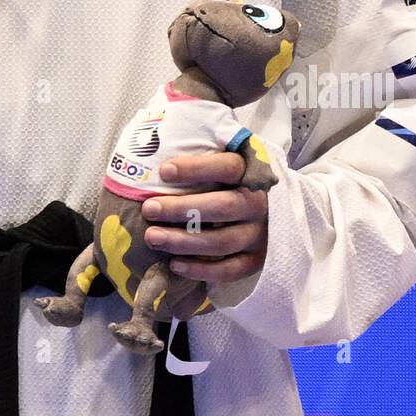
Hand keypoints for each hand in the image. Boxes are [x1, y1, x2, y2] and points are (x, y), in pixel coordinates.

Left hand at [140, 151, 269, 285]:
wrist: (266, 216)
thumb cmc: (228, 185)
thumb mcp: (223, 166)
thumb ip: (201, 156)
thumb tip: (152, 145)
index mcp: (250, 174)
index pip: (227, 167)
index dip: (196, 169)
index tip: (163, 171)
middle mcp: (258, 204)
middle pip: (222, 207)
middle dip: (181, 208)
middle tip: (149, 209)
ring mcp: (259, 235)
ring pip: (222, 241)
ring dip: (184, 241)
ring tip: (152, 237)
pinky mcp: (256, 261)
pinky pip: (229, 270)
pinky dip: (201, 270)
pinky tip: (174, 264)